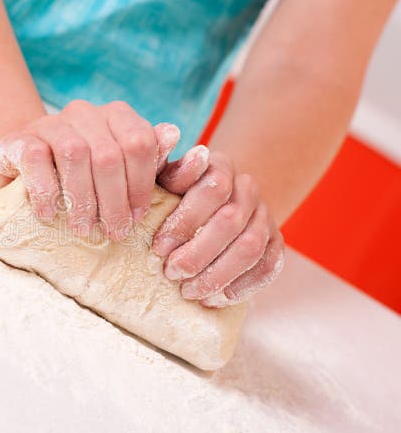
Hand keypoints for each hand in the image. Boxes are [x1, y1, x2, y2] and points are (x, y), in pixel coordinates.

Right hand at [0, 100, 179, 240]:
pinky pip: (36, 158)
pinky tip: (48, 215)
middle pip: (109, 153)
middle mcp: (84, 112)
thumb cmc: (81, 180)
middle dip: (114, 200)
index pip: (139, 142)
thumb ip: (150, 160)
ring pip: (75, 153)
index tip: (137, 219)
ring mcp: (49, 123)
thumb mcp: (119, 175)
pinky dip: (46, 191)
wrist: (22, 176)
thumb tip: (176, 134)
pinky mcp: (18, 139)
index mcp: (115, 115)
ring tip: (82, 230)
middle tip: (114, 234)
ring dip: (82, 198)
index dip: (141, 184)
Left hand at [153, 149, 284, 306]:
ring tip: (189, 291)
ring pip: (251, 246)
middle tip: (170, 272)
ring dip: (218, 273)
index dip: (185, 220)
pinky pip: (270, 266)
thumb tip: (170, 134)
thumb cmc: (171, 193)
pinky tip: (218, 298)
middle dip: (198, 252)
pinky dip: (244, 285)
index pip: (213, 187)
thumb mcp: (158, 177)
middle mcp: (248, 189)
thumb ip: (157, 159)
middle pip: (231, 221)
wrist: (210, 206)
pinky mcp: (276, 243)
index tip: (157, 246)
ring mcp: (265, 216)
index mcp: (220, 166)